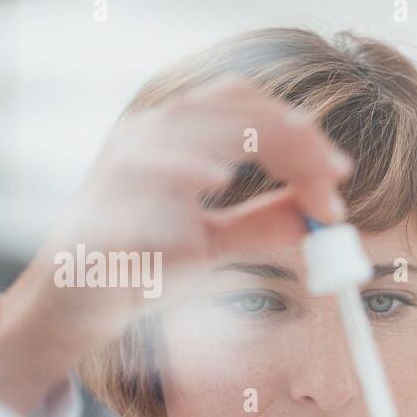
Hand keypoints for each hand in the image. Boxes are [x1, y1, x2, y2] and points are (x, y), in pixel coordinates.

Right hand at [0, 75, 352, 415]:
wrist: (75, 310)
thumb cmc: (139, 266)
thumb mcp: (216, 244)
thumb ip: (263, 223)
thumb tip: (320, 214)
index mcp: (177, 141)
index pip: (243, 108)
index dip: (298, 132)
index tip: (341, 172)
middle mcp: (147, 140)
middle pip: (224, 107)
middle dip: (288, 137)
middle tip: (334, 174)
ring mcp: (120, 169)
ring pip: (181, 127)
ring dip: (245, 142)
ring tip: (297, 168)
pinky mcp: (100, 206)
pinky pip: (138, 179)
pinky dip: (179, 172)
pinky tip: (213, 179)